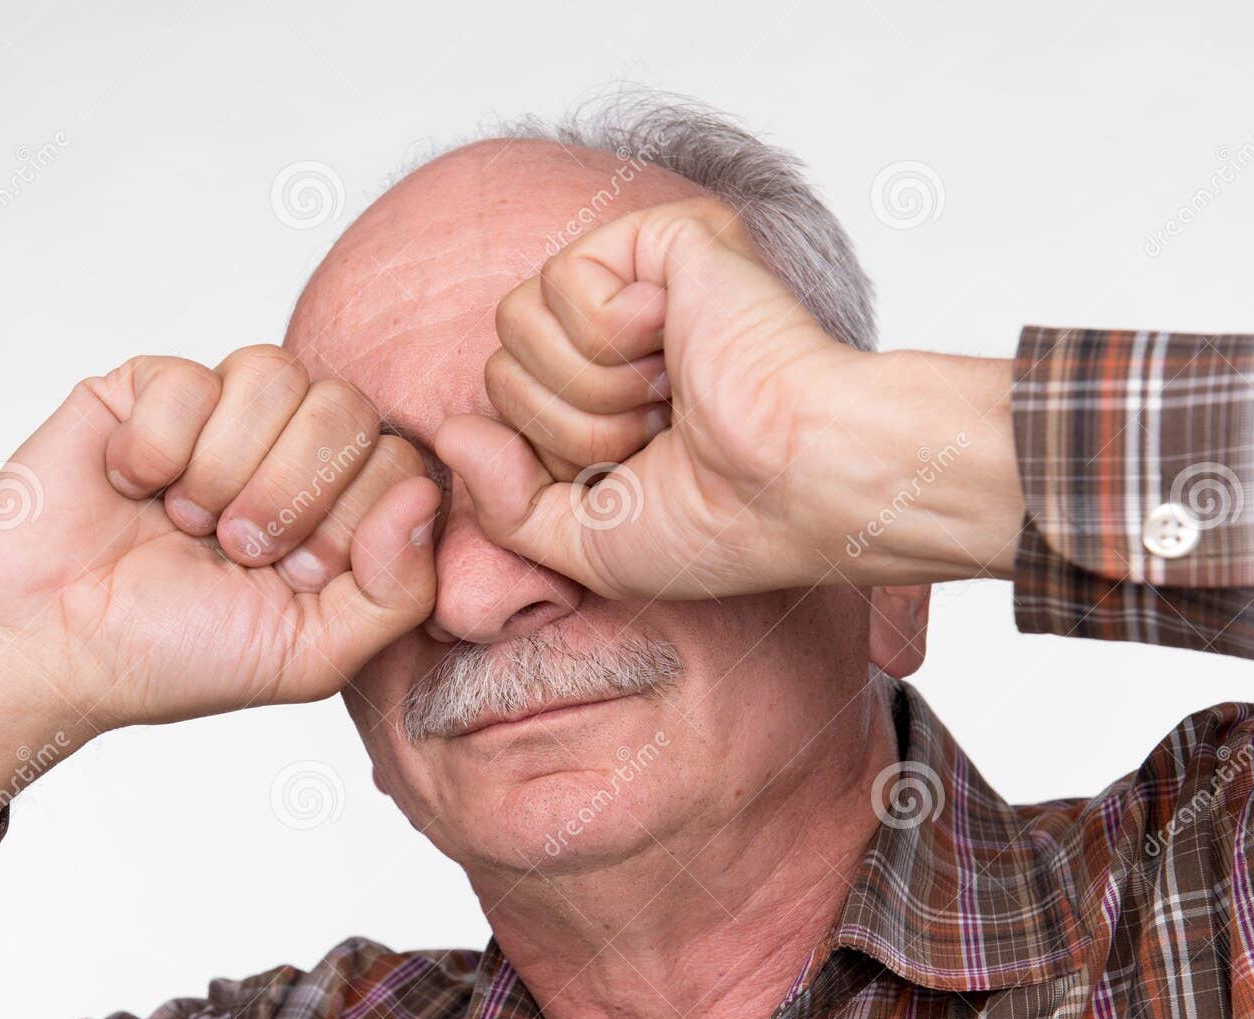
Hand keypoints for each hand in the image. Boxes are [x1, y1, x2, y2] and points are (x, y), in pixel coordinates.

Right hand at [0, 348, 437, 725]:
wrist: (47, 647)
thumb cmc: (174, 656)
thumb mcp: (312, 656)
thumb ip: (397, 593)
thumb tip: (423, 496)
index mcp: (340, 510)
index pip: (401, 463)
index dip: (352, 521)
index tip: (294, 576)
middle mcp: (290, 452)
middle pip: (347, 408)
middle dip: (290, 493)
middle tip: (236, 548)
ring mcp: (221, 414)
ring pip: (274, 373)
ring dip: (224, 468)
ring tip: (185, 520)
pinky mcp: (149, 389)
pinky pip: (189, 376)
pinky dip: (156, 449)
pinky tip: (130, 487)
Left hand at [434, 198, 1020, 598]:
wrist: (801, 487)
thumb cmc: (722, 526)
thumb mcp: (583, 543)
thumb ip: (502, 504)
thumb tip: (451, 432)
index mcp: (604, 400)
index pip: (503, 410)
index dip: (548, 460)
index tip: (631, 475)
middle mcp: (616, 339)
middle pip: (501, 368)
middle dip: (567, 428)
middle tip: (655, 435)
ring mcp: (636, 284)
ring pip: (517, 321)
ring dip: (589, 389)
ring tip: (668, 396)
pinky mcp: (659, 239)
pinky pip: (563, 281)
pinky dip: (611, 336)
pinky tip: (676, 345)